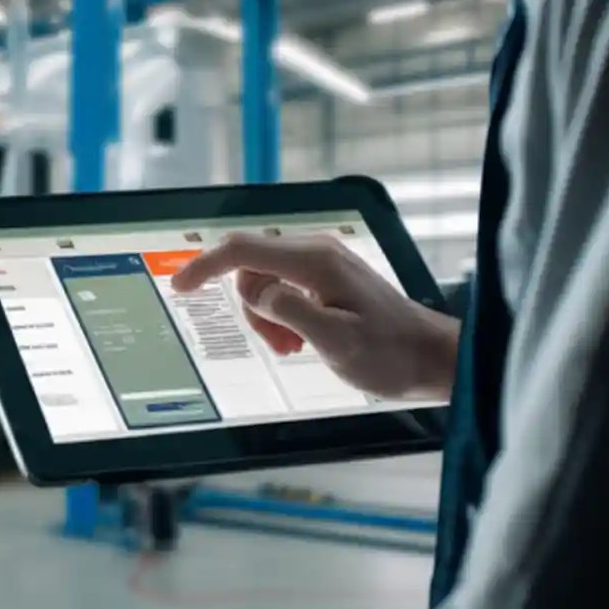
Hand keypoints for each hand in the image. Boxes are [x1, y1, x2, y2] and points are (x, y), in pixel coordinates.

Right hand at [171, 233, 459, 399]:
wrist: (428, 357)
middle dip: (250, 309)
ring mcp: (321, 261)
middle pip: (248, 267)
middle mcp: (315, 251)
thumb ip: (289, 311)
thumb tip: (253, 291)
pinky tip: (301, 338)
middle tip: (281, 347)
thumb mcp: (335, 342)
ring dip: (265, 316)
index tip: (180, 288)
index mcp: (315, 262)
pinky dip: (279, 314)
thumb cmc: (388, 355)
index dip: (205, 266)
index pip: (243, 251)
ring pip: (262, 279)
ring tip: (294, 347)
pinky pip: (281, 286)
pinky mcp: (325, 275)